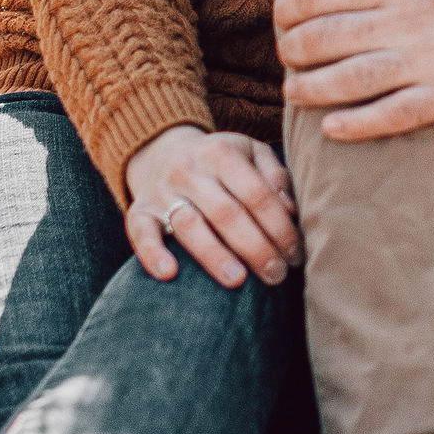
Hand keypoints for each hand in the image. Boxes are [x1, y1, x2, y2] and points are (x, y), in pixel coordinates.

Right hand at [123, 125, 298, 286]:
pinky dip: (152, 254)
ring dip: (214, 256)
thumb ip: (275, 176)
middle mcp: (189, 170)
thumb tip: (290, 211)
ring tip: (238, 280)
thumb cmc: (221, 162)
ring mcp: (161, 191)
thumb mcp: (251, 153)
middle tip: (277, 275)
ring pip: (189, 225)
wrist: (163, 152)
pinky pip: (140, 232)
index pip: (257, 194)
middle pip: (226, 213)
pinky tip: (170, 274)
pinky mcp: (139, 211)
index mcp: (221, 153)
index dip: (279, 227)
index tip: (294, 255)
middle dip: (256, 248)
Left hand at [271, 0, 433, 139]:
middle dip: (291, 50)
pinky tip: (331, 126)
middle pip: (324, 40)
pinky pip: (390, 117)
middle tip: (285, 54)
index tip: (283, 18)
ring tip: (295, 91)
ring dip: (310, 90)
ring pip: (348, 82)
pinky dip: (354, 125)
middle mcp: (409, 20)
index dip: (289, 10)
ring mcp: (429, 62)